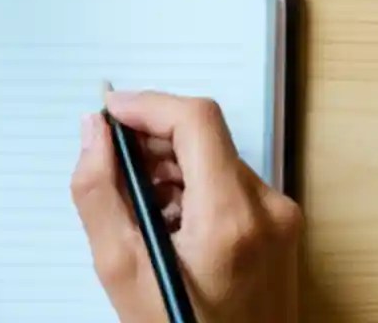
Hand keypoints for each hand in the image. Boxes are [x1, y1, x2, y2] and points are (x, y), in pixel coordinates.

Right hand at [71, 91, 302, 322]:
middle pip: (205, 138)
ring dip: (173, 169)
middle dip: (153, 142)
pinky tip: (170, 227)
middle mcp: (267, 209)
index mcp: (231, 217)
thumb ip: (100, 193)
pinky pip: (233, 186)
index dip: (147, 105)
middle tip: (113, 167)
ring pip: (218, 160)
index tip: (111, 113)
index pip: (196, 119)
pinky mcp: (283, 229)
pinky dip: (196, 191)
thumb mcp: (123, 271)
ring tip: (140, 211)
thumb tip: (94, 135)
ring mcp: (281, 219)